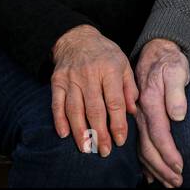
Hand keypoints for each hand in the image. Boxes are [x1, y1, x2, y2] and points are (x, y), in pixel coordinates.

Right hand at [50, 24, 138, 156]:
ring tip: (86, 148)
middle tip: (104, 151)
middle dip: (100, 133)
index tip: (120, 140)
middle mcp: (90, 74)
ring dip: (80, 132)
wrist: (77, 38)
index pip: (114, 102)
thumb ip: (129, 87)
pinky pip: (57, 104)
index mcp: (110, 69)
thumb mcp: (123, 64)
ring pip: (75, 109)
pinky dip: (59, 120)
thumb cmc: (104, 54)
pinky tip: (64, 134)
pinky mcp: (57, 81)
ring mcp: (71, 78)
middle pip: (95, 109)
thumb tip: (132, 111)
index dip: (118, 124)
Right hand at [133, 38, 189, 186]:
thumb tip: (178, 114)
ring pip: (142, 149)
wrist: (157, 50)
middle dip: (162, 168)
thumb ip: (177, 91)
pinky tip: (149, 175)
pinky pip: (138, 144)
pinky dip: (144, 163)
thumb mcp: (176, 69)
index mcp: (150, 102)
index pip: (159, 134)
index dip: (169, 153)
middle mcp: (140, 113)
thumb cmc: (169, 61)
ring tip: (168, 183)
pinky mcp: (139, 118)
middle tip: (177, 183)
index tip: (180, 167)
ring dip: (155, 169)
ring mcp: (137, 117)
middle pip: (148, 147)